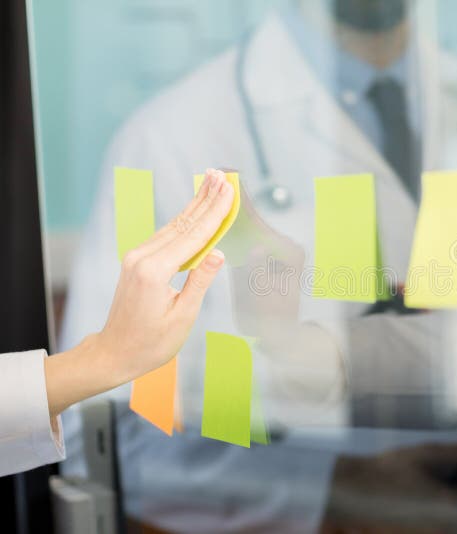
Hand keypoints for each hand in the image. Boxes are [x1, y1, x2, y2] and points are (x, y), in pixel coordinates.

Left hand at [44, 168, 234, 416]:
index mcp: (155, 272)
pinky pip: (166, 235)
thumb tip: (217, 253)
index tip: (229, 191)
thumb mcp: (182, 317)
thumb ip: (200, 282)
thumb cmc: (151, 343)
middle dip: (205, 198)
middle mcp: (143, 258)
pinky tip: (195, 209)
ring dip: (195, 204)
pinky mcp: (137, 261)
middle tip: (221, 175)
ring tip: (211, 183)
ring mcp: (137, 258)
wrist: (115, 353)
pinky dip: (185, 220)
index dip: (215, 213)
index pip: (194, 236)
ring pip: (174, 225)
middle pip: (182, 223)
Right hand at [323, 441, 456, 533]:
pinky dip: (430, 517)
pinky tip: (412, 503)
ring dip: (443, 509)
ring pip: (450, 523)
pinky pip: (434, 527)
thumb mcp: (426, 454)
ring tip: (420, 492)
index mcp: (449, 504)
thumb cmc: (388, 470)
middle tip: (435, 483)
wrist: (352, 491)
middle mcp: (442, 527)